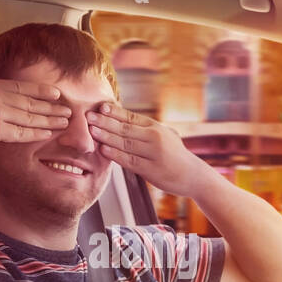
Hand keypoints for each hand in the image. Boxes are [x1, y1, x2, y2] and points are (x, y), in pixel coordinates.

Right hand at [0, 78, 71, 143]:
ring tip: (66, 121)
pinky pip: (20, 131)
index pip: (23, 88)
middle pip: (32, 103)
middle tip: (69, 110)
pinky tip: (48, 133)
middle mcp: (0, 98)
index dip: (41, 90)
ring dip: (50, 118)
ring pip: (31, 116)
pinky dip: (36, 132)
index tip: (57, 92)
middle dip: (52, 107)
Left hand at [86, 102, 207, 195]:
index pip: (131, 116)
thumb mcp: (164, 135)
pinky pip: (129, 160)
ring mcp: (153, 153)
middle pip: (125, 128)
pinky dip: (115, 154)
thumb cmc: (174, 155)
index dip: (114, 112)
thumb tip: (123, 119)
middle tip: (88, 116)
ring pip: (125, 143)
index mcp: (155, 127)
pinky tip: (103, 149)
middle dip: (105, 121)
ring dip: (107, 136)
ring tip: (91, 130)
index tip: (100, 106)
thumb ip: (146, 129)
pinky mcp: (151, 170)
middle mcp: (154, 137)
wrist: (193, 175)